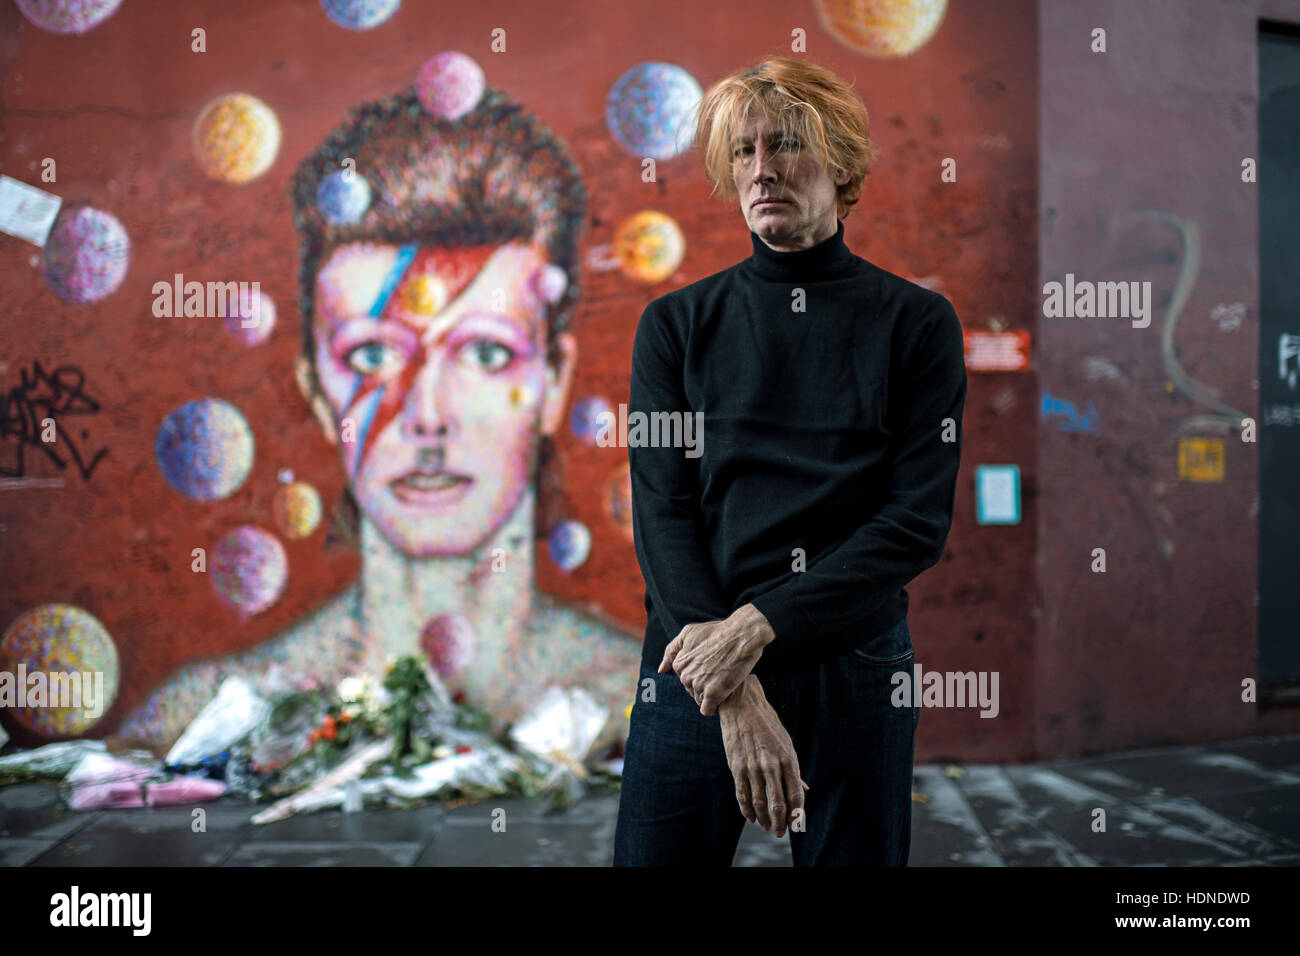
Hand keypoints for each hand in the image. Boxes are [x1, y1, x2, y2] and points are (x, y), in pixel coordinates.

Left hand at [659, 603, 774, 715]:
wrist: (742, 635)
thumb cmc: (718, 632)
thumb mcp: (689, 633)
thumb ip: (672, 650)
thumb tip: (661, 670)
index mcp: (679, 664)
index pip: (684, 680)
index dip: (699, 675)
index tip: (711, 667)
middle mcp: (685, 676)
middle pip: (692, 691)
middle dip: (704, 686)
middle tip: (719, 673)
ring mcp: (699, 685)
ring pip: (700, 700)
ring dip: (711, 695)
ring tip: (724, 681)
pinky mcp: (713, 694)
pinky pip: (708, 710)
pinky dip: (714, 706)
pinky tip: (723, 695)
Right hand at [718, 675, 807, 836]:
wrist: (742, 705)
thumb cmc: (768, 725)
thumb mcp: (786, 744)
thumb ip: (794, 769)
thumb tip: (804, 789)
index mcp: (788, 759)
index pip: (795, 795)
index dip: (796, 814)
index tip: (795, 825)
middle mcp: (772, 765)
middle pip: (778, 803)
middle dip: (780, 822)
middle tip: (779, 833)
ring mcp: (753, 766)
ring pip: (759, 802)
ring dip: (764, 819)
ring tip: (766, 826)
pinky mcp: (737, 766)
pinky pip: (742, 794)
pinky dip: (746, 809)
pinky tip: (751, 817)